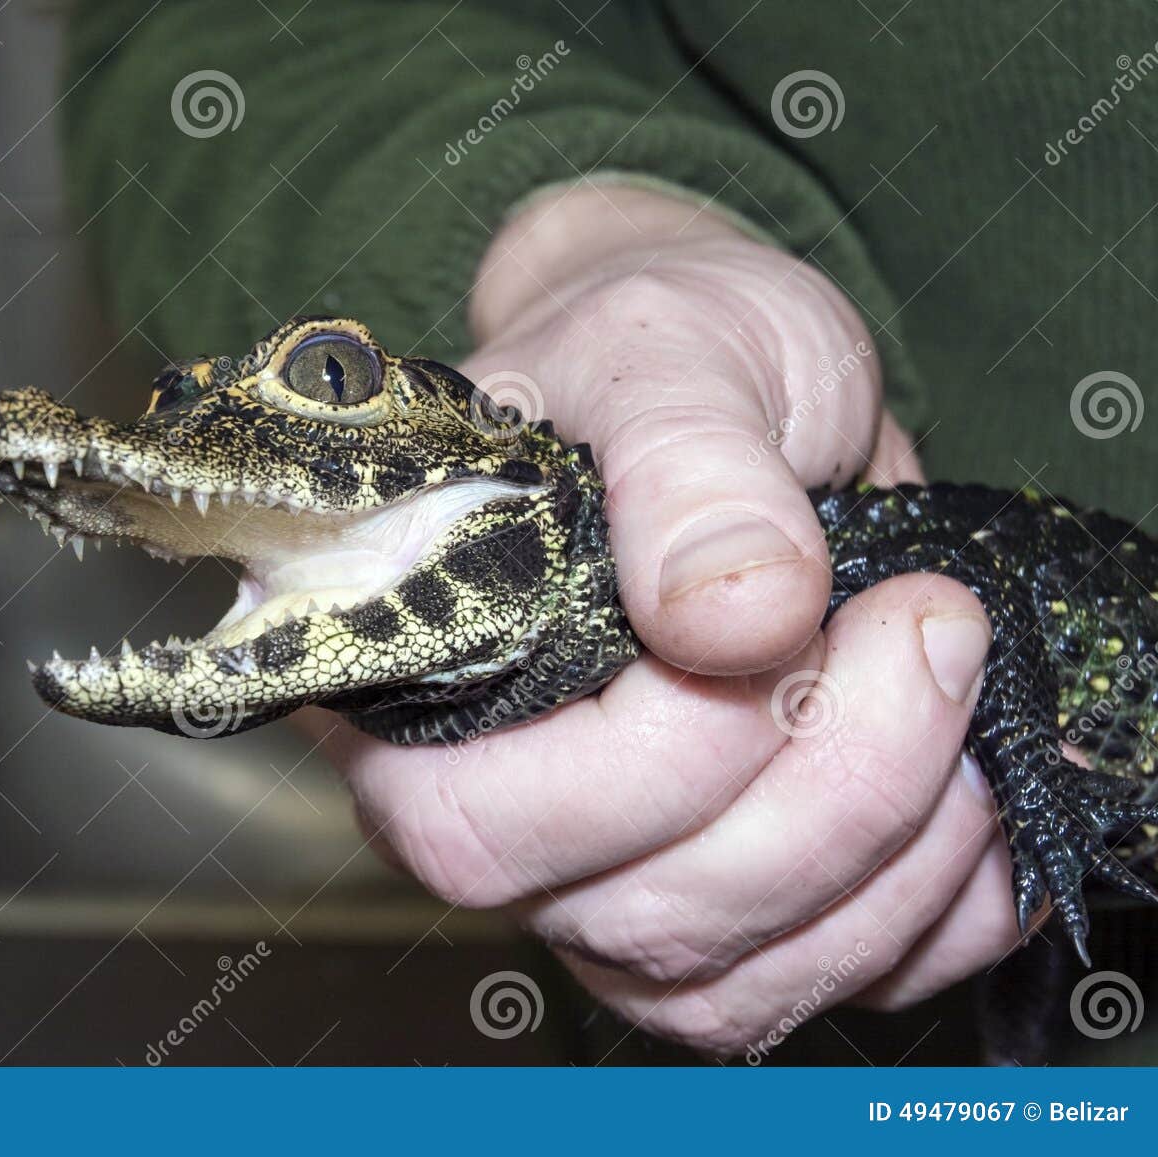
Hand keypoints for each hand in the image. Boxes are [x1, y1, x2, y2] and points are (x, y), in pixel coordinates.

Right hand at [315, 184, 1022, 1055]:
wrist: (721, 384)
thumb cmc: (652, 349)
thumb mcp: (665, 351)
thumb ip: (686, 467)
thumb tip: (734, 614)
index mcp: (407, 674)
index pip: (474, 821)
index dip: (653, 759)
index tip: (791, 607)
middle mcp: (480, 806)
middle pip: (628, 917)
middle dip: (826, 790)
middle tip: (925, 620)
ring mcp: (592, 877)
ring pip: (731, 985)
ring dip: (897, 847)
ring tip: (948, 670)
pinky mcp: (708, 912)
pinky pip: (825, 984)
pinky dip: (936, 905)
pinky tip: (967, 778)